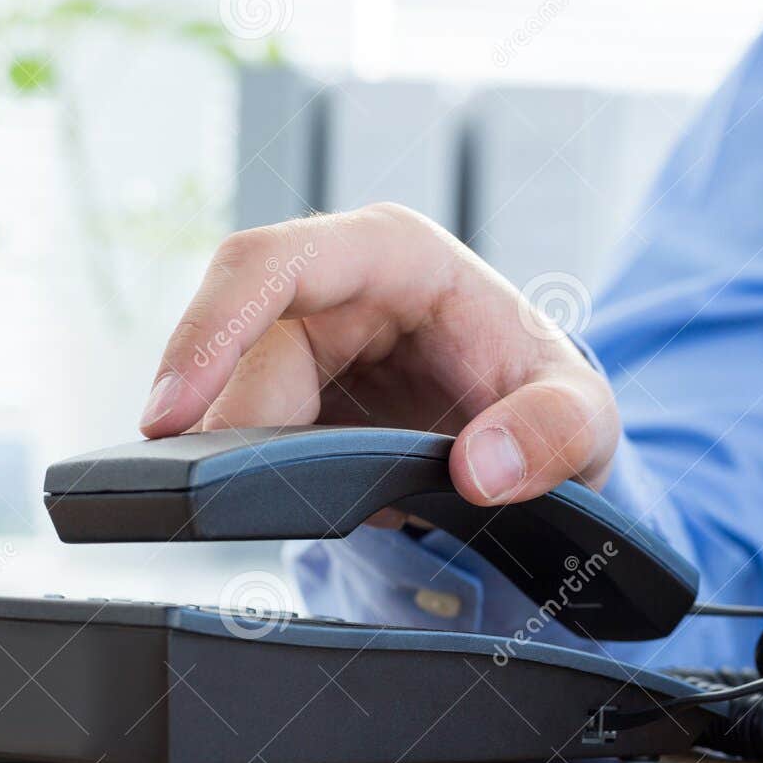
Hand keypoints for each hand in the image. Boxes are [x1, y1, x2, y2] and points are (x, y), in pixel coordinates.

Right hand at [142, 203, 620, 509]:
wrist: (541, 430)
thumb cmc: (552, 397)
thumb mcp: (588, 416)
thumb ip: (553, 433)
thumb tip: (479, 469)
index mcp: (397, 254)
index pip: (271, 264)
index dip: (209, 330)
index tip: (175, 412)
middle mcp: (336, 287)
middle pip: (237, 349)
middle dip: (227, 429)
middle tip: (241, 503)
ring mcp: (306, 343)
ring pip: (229, 400)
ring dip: (243, 460)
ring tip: (297, 508)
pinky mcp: (291, 398)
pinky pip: (243, 435)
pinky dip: (253, 477)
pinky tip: (291, 507)